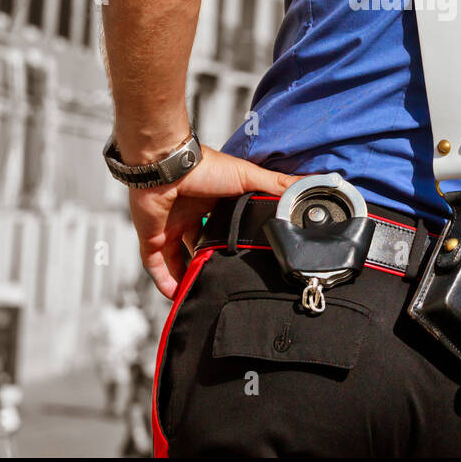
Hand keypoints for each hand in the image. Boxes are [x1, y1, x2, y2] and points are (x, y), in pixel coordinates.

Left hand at [127, 146, 296, 299]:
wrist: (167, 165)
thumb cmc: (205, 167)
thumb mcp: (249, 177)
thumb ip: (276, 185)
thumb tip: (307, 186)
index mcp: (214, 203)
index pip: (226, 228)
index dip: (235, 245)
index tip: (249, 261)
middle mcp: (192, 216)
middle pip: (203, 247)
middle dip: (213, 264)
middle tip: (227, 281)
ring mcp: (171, 227)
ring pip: (180, 261)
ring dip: (190, 277)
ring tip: (205, 294)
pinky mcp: (153, 237)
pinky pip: (156, 266)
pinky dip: (165, 282)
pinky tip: (177, 295)